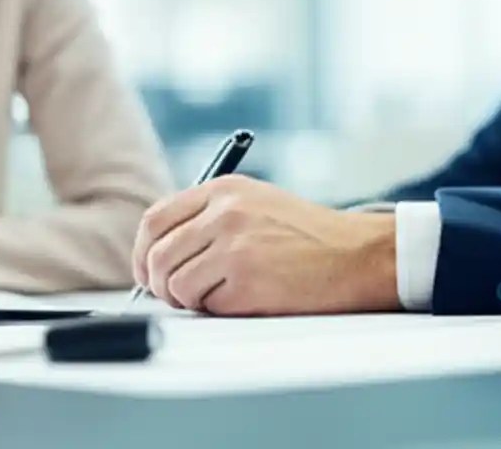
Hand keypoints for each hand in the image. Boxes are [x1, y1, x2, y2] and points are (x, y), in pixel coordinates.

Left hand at [131, 175, 399, 315]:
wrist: (357, 254)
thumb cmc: (308, 237)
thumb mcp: (256, 204)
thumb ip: (209, 217)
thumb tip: (158, 253)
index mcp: (223, 189)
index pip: (155, 219)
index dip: (143, 252)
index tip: (148, 272)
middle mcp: (224, 211)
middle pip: (157, 255)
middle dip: (160, 285)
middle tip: (178, 296)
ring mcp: (234, 244)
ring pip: (175, 285)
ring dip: (190, 300)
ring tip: (221, 295)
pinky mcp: (247, 279)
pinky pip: (206, 305)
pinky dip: (219, 310)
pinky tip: (248, 299)